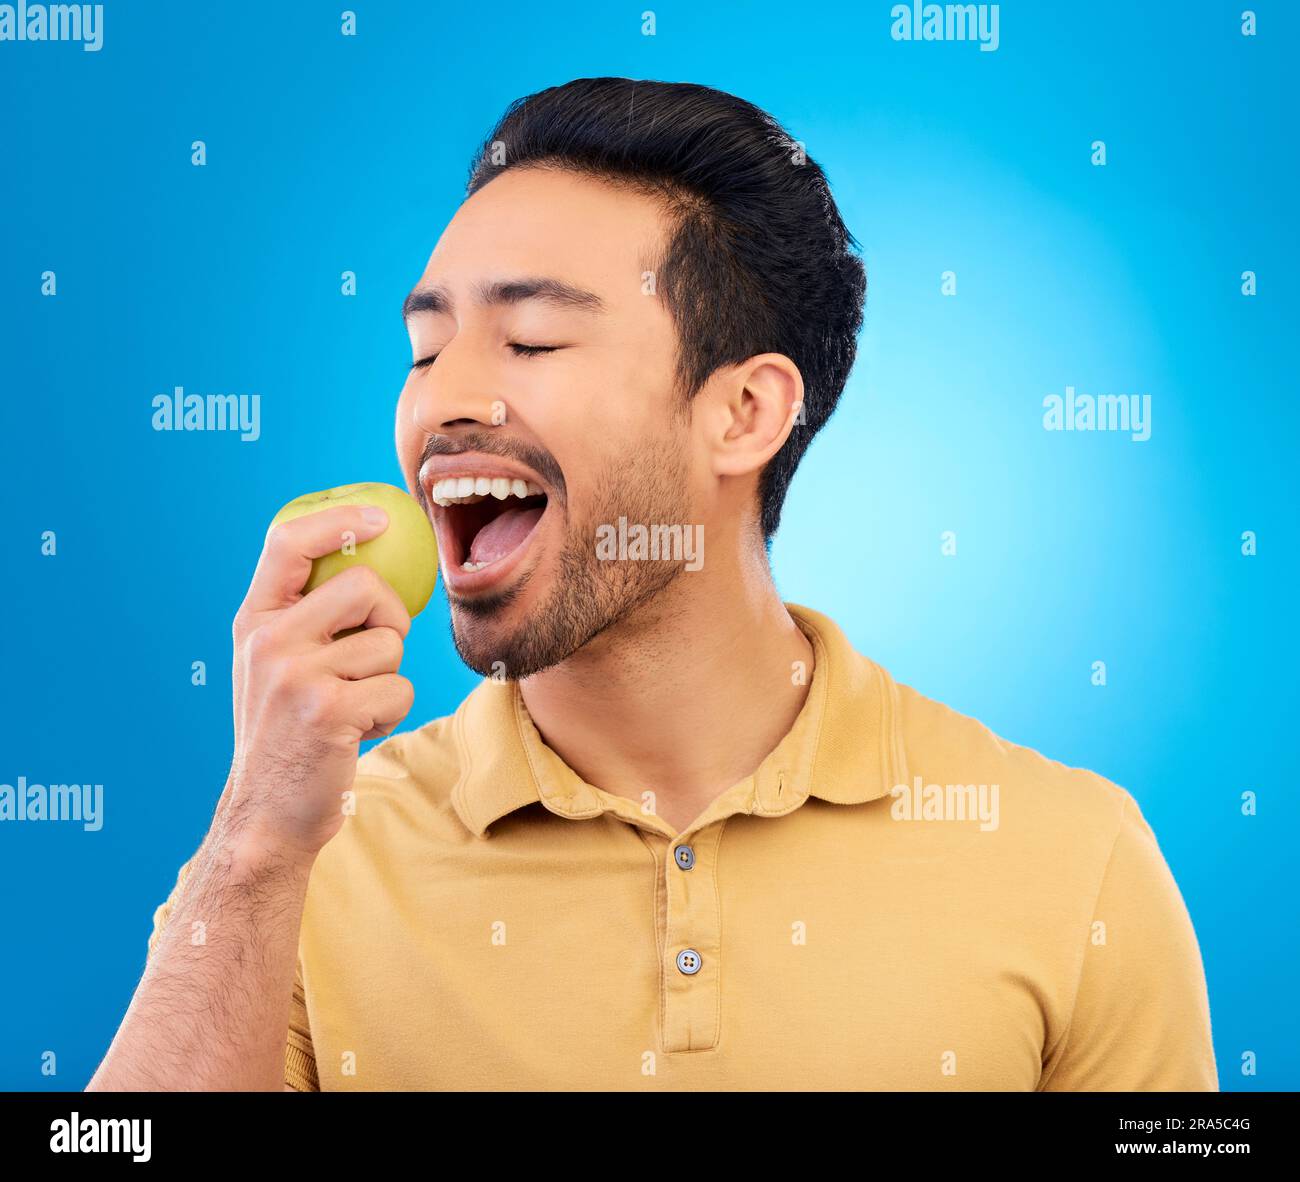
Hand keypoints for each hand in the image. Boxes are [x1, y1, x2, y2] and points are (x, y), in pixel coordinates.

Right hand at [222, 505, 414, 858]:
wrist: (267, 815)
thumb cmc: (287, 734)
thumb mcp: (275, 666)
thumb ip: (305, 618)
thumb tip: (371, 564)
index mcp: (254, 622)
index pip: (288, 543)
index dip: (338, 519)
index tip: (378, 518)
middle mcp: (268, 641)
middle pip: (366, 587)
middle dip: (389, 620)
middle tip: (373, 658)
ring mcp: (296, 675)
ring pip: (390, 645)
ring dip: (387, 680)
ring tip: (352, 709)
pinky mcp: (329, 711)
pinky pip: (399, 688)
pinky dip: (392, 713)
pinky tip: (356, 733)